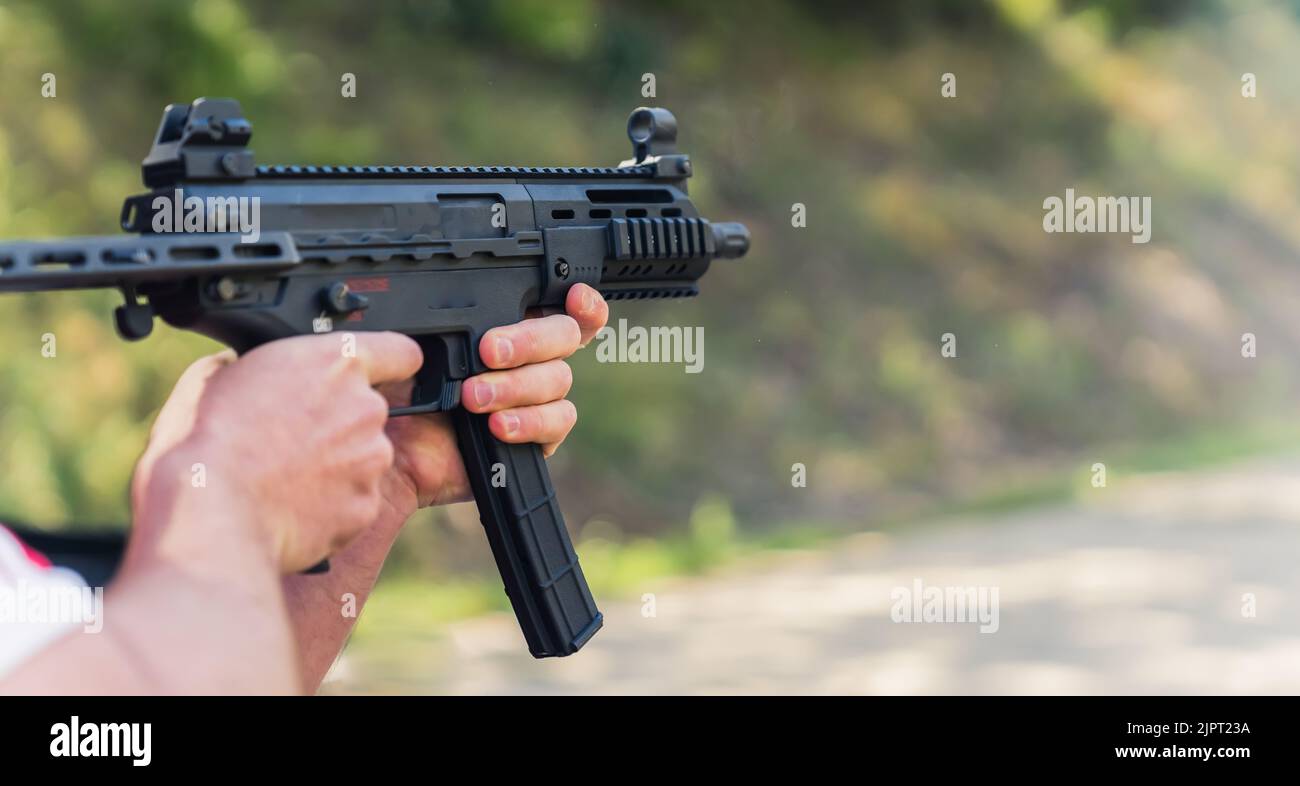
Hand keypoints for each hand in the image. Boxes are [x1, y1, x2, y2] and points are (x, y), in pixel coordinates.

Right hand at [130, 331, 422, 573]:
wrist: (211, 515)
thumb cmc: (205, 444)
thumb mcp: (215, 375)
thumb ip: (253, 365)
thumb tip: (244, 370)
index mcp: (335, 363)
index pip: (400, 351)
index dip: (388, 362)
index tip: (376, 375)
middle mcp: (366, 409)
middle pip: (368, 412)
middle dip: (337, 424)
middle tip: (290, 440)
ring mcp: (371, 460)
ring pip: (362, 459)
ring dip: (335, 466)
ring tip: (283, 479)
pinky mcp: (367, 507)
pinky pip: (353, 501)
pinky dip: (330, 505)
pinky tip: (290, 507)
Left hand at [380, 283, 609, 509]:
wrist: (393, 449)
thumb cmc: (398, 389)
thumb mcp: (411, 341)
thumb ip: (443, 316)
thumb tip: (457, 300)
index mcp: (505, 323)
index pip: (556, 302)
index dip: (578, 299)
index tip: (573, 297)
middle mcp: (529, 357)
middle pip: (564, 334)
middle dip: (530, 340)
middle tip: (488, 351)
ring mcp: (538, 397)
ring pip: (559, 378)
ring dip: (517, 385)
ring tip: (474, 398)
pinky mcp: (540, 436)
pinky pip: (558, 421)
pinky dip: (531, 420)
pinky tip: (499, 425)